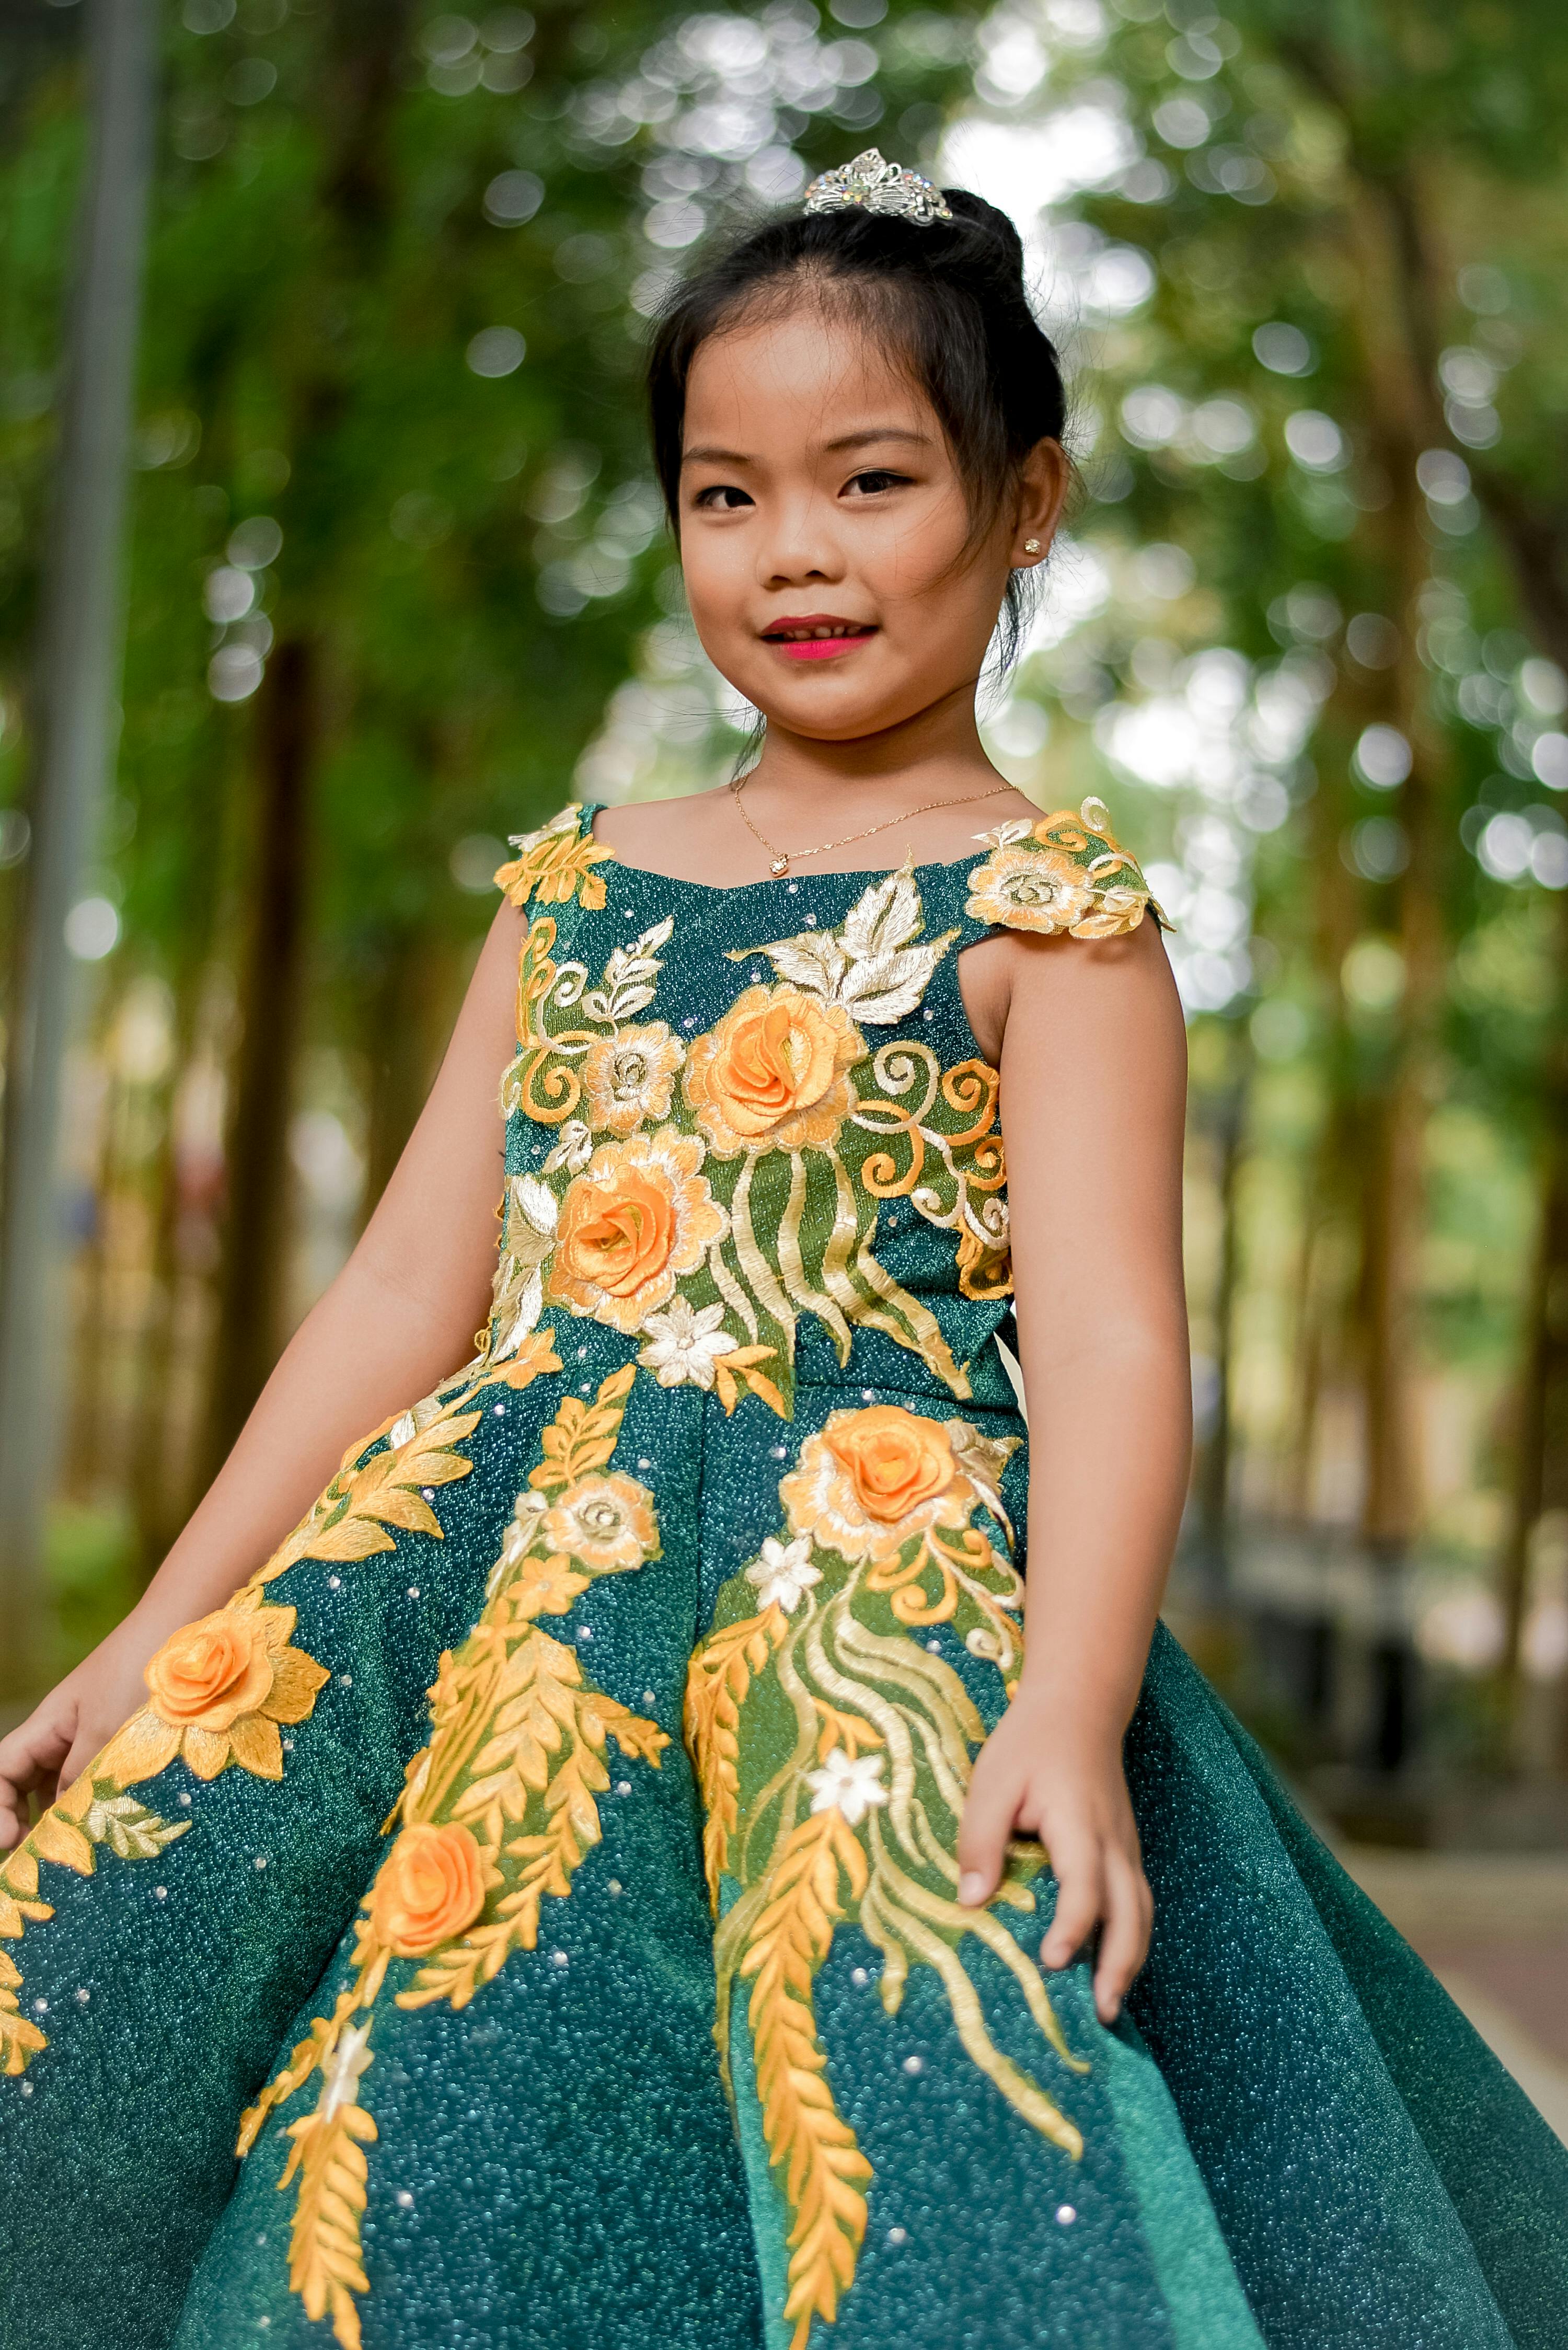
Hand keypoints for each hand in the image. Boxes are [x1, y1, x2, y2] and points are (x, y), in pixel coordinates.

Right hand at [0, 1606, 168, 1848]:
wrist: (191, 1625)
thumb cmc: (143, 1670)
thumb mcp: (108, 1731)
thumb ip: (80, 1778)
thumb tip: (62, 1823)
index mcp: (49, 1724)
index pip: (2, 1771)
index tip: (10, 1841)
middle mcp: (65, 1730)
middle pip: (26, 1783)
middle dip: (26, 1820)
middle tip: (44, 1857)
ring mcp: (96, 1733)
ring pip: (63, 1783)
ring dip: (64, 1815)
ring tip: (78, 1850)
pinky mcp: (127, 1738)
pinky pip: (99, 1775)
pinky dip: (97, 1800)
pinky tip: (114, 1824)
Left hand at [956, 1684, 1151, 2025]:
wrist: (1079, 1706)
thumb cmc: (1030, 1743)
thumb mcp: (992, 1782)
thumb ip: (980, 1839)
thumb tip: (969, 1901)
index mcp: (1079, 1824)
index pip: (1085, 1886)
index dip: (1073, 1927)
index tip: (1053, 1962)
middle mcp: (1113, 1842)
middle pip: (1131, 1913)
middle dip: (1119, 1966)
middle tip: (1100, 2015)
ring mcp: (1126, 1847)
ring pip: (1142, 1912)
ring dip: (1131, 1960)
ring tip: (1109, 2008)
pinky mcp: (1125, 1850)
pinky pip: (1137, 1901)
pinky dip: (1132, 1938)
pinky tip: (1112, 1966)